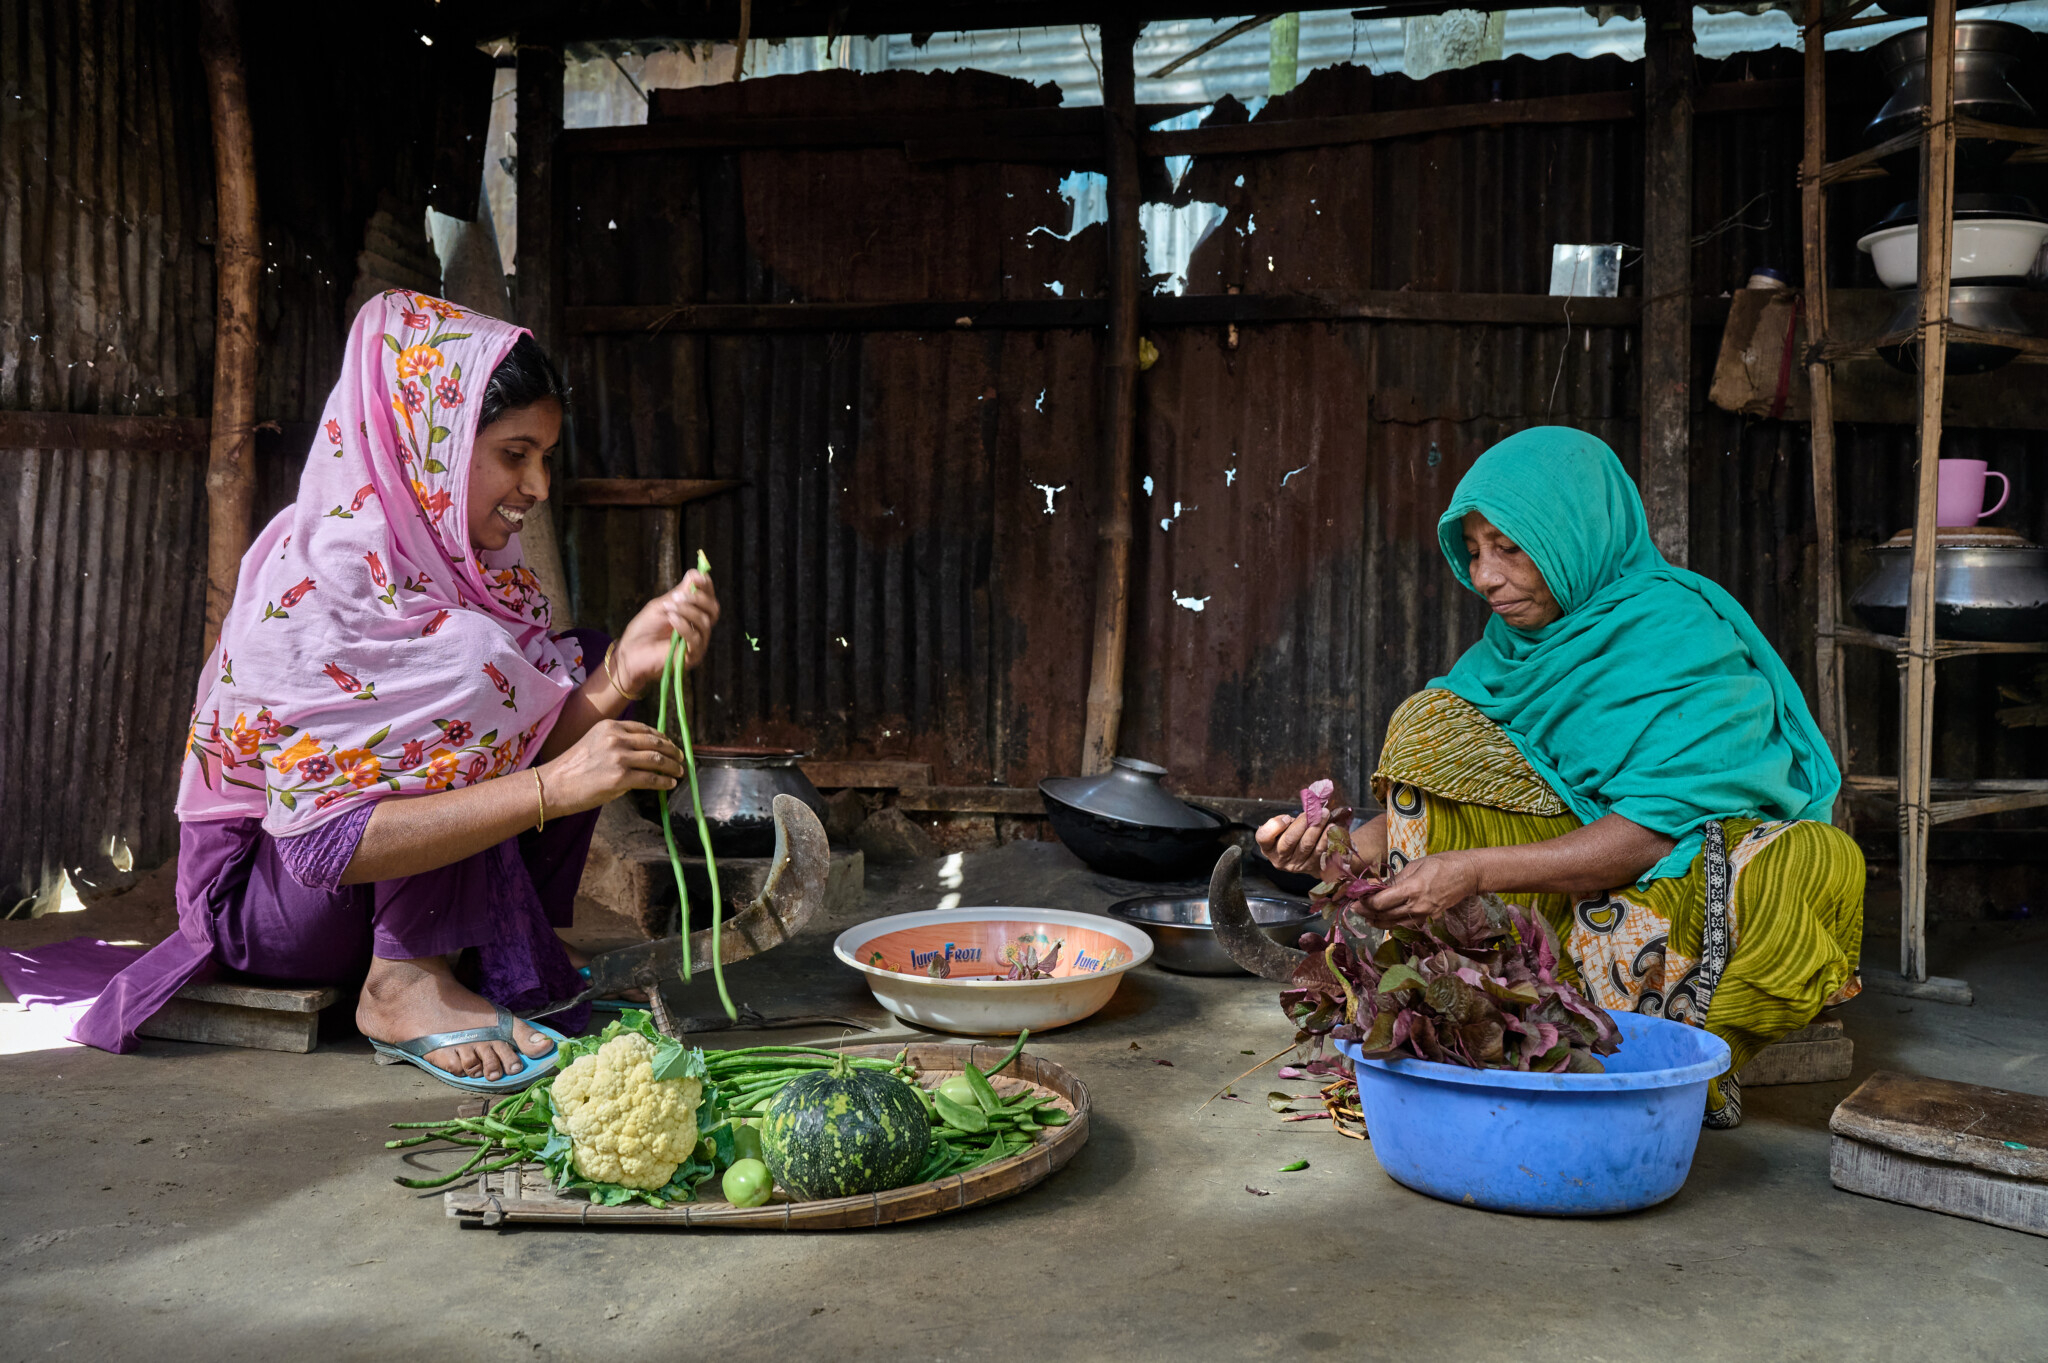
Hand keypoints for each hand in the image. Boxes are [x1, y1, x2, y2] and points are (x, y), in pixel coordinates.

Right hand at [539, 720, 682, 814]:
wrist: (554, 785)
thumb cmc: (573, 768)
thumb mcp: (596, 743)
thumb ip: (619, 743)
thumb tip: (647, 753)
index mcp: (610, 726)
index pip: (645, 729)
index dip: (663, 738)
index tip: (671, 745)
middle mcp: (616, 738)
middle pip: (655, 742)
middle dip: (672, 751)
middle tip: (681, 758)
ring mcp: (619, 757)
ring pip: (657, 759)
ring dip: (672, 767)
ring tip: (679, 772)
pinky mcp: (620, 777)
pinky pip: (651, 778)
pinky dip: (664, 782)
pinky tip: (669, 784)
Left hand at [615, 569, 720, 697]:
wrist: (630, 652)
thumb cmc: (644, 629)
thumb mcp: (661, 606)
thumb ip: (679, 593)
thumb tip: (695, 573)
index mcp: (694, 615)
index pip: (708, 598)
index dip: (706, 586)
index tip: (697, 577)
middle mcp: (699, 629)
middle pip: (713, 610)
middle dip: (699, 598)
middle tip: (679, 596)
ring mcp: (697, 643)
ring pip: (705, 622)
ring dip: (687, 611)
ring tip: (669, 609)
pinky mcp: (692, 657)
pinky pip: (696, 639)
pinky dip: (685, 626)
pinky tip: (672, 619)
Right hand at [1256, 811, 1339, 875]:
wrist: (1303, 858)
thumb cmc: (1291, 836)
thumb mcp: (1282, 829)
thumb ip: (1286, 820)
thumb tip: (1306, 809)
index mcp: (1268, 846)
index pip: (1264, 837)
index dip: (1275, 826)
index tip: (1287, 817)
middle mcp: (1280, 858)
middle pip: (1289, 840)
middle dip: (1303, 822)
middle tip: (1315, 809)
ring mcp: (1296, 865)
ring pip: (1306, 845)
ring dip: (1317, 828)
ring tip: (1325, 814)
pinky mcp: (1311, 868)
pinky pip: (1320, 852)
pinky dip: (1326, 839)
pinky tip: (1332, 829)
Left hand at [1366, 851, 1483, 926]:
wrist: (1467, 874)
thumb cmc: (1441, 864)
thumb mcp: (1415, 865)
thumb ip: (1395, 880)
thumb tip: (1376, 887)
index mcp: (1412, 889)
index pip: (1381, 902)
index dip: (1365, 902)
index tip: (1355, 898)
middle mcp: (1417, 906)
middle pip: (1384, 915)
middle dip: (1366, 912)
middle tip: (1354, 908)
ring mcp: (1424, 915)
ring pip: (1394, 924)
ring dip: (1377, 921)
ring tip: (1366, 916)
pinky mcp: (1429, 918)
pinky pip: (1406, 925)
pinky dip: (1393, 924)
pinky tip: (1385, 920)